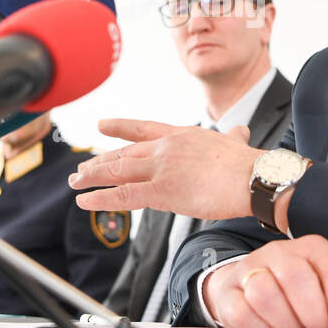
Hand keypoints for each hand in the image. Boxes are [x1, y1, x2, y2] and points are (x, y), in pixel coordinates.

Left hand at [68, 118, 256, 218]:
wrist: (252, 177)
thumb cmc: (247, 164)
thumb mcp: (234, 142)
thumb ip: (231, 137)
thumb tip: (240, 131)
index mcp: (180, 134)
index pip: (142, 128)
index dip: (119, 128)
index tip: (101, 126)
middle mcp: (165, 147)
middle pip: (123, 154)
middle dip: (99, 161)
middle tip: (81, 169)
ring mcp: (161, 168)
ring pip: (117, 172)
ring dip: (92, 177)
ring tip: (74, 183)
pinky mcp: (161, 191)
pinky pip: (123, 195)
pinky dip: (100, 199)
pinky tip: (84, 202)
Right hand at [204, 236, 327, 327]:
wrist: (254, 292)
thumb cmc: (300, 299)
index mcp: (313, 250)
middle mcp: (281, 253)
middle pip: (295, 277)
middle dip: (313, 314)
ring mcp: (251, 269)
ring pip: (264, 293)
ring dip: (285, 323)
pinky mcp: (229, 291)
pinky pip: (241, 312)